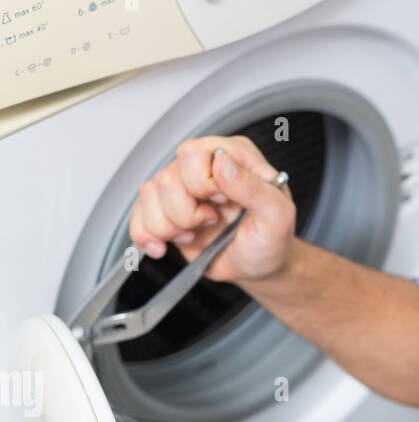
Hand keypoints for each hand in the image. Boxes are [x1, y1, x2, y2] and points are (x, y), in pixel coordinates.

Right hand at [128, 134, 296, 284]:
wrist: (259, 267)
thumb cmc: (271, 239)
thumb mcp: (277, 215)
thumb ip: (253, 187)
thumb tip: (222, 164)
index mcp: (231, 155)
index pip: (193, 153)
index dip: (202, 184)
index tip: (222, 203)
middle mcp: (202, 167)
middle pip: (167, 178)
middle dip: (186, 212)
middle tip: (210, 221)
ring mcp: (181, 189)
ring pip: (148, 196)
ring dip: (169, 227)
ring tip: (194, 235)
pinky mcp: (165, 211)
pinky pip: (138, 216)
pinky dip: (146, 236)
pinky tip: (164, 247)